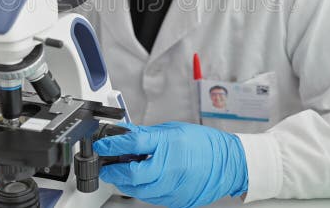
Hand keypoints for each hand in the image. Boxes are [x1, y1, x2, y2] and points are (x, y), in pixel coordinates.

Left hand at [93, 122, 247, 207]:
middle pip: (131, 174)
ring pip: (137, 190)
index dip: (112, 145)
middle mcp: (170, 167)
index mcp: (169, 144)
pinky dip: (141, 190)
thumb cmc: (204, 144)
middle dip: (113, 171)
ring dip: (124, 182)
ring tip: (121, 173)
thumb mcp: (173, 129)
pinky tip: (141, 181)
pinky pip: (150, 198)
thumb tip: (125, 135)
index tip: (102, 146)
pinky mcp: (175, 200)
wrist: (228, 163)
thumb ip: (147, 135)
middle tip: (106, 165)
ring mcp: (173, 187)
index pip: (132, 144)